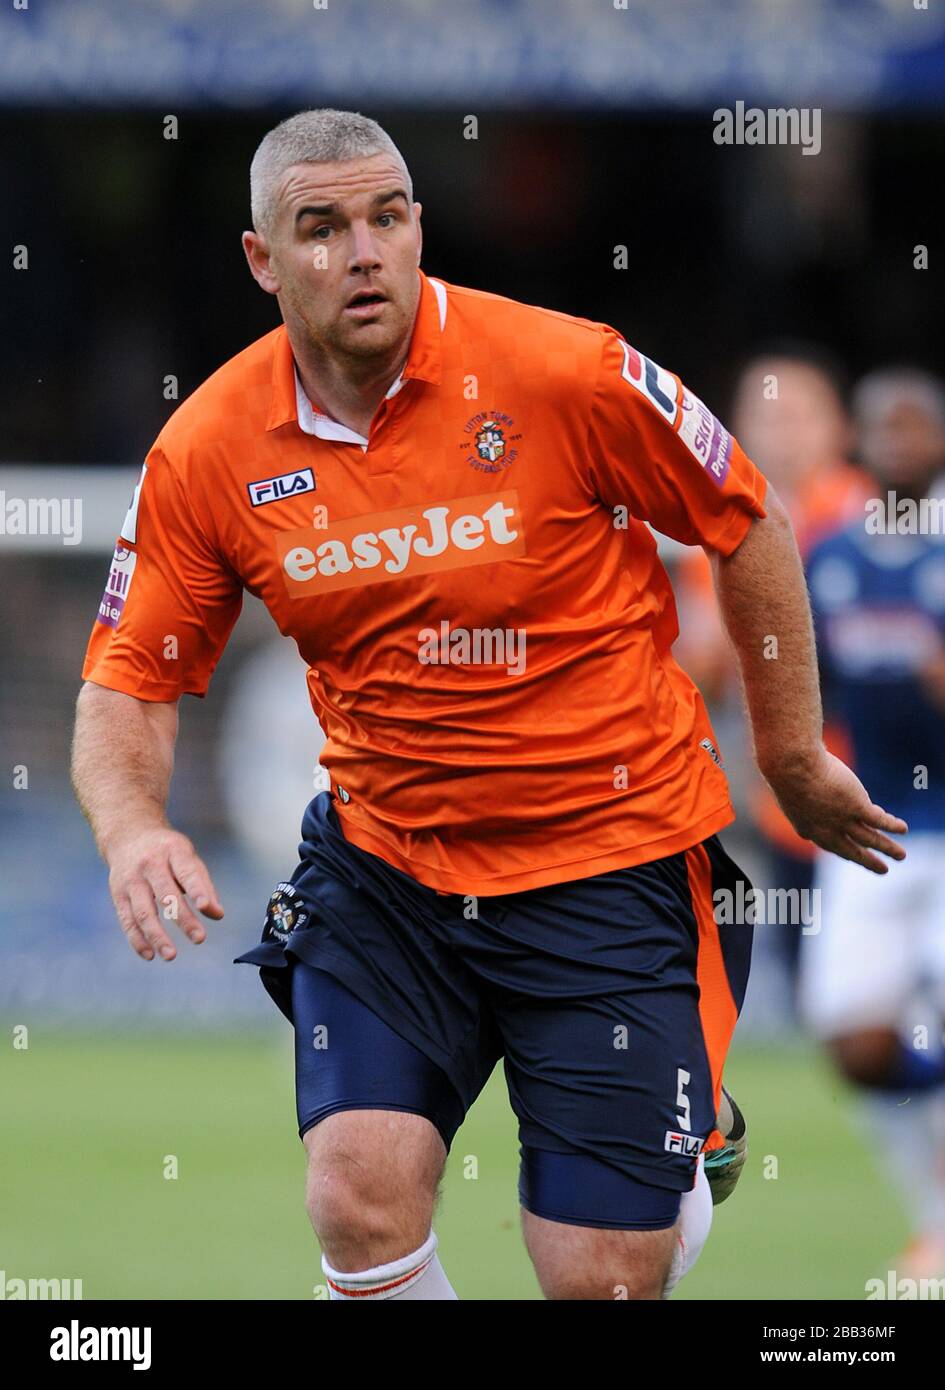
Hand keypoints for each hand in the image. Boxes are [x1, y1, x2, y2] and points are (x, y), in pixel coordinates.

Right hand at [106, 825, 224, 960]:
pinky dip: (137, 939)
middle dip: (183, 918)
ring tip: (171, 955)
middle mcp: (150, 864)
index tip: (206, 908)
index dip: (197, 889)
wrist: (129, 835)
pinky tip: (150, 955)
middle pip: (166, 894)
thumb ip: (204, 886)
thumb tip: (217, 915)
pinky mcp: (118, 894)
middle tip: (200, 938)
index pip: (186, 872)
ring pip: (143, 911)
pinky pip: (127, 920)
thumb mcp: (188, 859)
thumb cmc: (168, 852)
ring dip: (157, 935)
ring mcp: (131, 880)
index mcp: (173, 851)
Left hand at [762, 746, 907, 873]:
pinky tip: (903, 828)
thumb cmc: (784, 770)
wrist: (792, 767)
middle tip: (882, 869)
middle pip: (851, 850)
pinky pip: (879, 821)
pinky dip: (892, 826)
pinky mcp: (856, 807)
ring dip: (888, 848)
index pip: (826, 842)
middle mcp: (826, 830)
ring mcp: (842, 820)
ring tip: (901, 855)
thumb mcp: (787, 788)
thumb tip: (793, 782)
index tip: (846, 848)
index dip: (838, 845)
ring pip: (870, 839)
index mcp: (807, 827)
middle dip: (868, 860)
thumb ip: (794, 792)